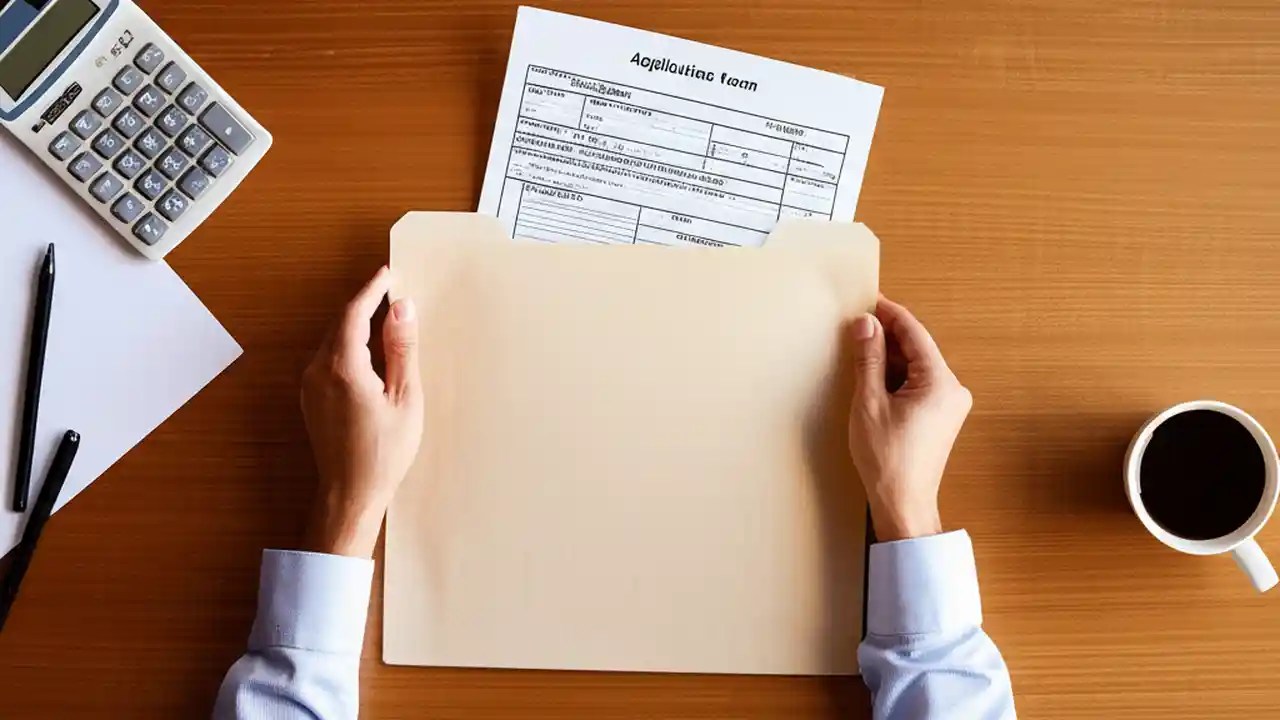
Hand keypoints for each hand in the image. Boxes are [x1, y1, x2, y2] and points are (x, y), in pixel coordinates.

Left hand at [300, 267, 423, 557]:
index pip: (354, 313)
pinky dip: (348, 345)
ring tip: (384, 319)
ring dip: (356, 325)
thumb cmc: (383, 452)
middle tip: (391, 293)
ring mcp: (310, 385)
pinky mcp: (310, 398)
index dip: (371, 290)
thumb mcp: (405, 398)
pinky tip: (368, 353)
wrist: (350, 493)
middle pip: (340, 323)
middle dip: (364, 305)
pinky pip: (328, 358)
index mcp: (343, 368)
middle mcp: (318, 371)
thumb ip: (402, 349)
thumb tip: (401, 309)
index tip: (387, 275)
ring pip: (332, 340)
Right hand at [847, 295, 971, 541]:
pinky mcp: (940, 416)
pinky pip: (917, 384)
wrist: (903, 504)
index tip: (868, 300)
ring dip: (888, 358)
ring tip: (858, 351)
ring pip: (916, 366)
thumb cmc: (887, 460)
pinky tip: (872, 377)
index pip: (914, 333)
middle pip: (917, 348)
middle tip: (855, 325)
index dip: (890, 314)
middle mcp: (952, 389)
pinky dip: (895, 377)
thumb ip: (868, 359)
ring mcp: (948, 404)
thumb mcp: (869, 403)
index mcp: (940, 382)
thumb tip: (865, 324)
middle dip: (887, 336)